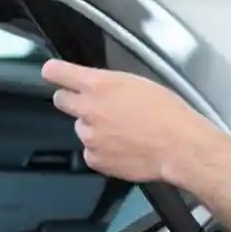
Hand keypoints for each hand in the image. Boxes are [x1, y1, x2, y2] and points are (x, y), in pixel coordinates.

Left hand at [41, 59, 221, 183]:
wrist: (178, 146)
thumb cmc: (167, 112)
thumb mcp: (138, 84)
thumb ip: (110, 85)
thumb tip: (99, 89)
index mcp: (99, 85)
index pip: (59, 73)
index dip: (55, 72)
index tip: (52, 73)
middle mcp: (88, 109)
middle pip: (61, 100)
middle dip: (73, 100)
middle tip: (95, 106)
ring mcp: (89, 136)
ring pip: (82, 128)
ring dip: (94, 129)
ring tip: (123, 133)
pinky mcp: (95, 159)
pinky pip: (91, 152)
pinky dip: (102, 151)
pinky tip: (123, 149)